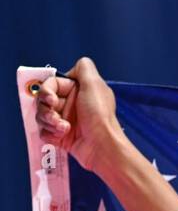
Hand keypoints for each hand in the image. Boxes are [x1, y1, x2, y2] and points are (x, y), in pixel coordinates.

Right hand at [34, 56, 125, 175]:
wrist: (102, 146)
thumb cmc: (99, 116)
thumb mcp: (94, 85)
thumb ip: (85, 68)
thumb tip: (80, 63)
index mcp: (77, 91)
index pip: (50, 84)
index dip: (46, 91)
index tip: (51, 99)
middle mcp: (71, 105)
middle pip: (42, 100)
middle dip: (45, 108)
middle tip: (56, 116)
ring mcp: (65, 121)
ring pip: (41, 115)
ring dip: (48, 121)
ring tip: (63, 128)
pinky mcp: (62, 137)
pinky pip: (44, 131)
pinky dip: (50, 134)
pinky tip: (62, 137)